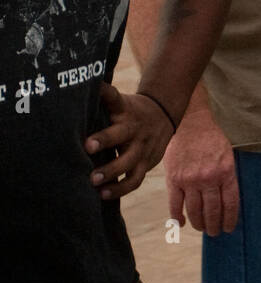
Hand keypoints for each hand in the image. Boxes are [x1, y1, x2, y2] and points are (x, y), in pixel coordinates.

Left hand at [85, 83, 173, 199]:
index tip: (92, 97)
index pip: (114, 99)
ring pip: (129, 162)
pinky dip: (120, 189)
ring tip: (93, 182)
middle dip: (105, 140)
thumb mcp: (120, 101)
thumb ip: (102, 98)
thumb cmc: (130, 110)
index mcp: (124, 110)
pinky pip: (134, 180)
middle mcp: (134, 127)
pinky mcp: (146, 164)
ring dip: (112, 172)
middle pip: (121, 133)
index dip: (104, 96)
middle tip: (86, 147)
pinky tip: (103, 194)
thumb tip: (75, 88)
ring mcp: (142, 147)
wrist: (163, 116)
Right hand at [164, 110, 238, 236]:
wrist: (191, 123)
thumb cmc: (212, 139)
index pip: (230, 204)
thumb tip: (227, 202)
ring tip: (202, 228)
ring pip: (194, 211)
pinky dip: (178, 218)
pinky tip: (182, 224)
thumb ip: (227, 177)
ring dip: (199, 224)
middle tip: (214, 232)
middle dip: (214, 225)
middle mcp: (209, 178)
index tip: (228, 228)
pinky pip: (175, 205)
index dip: (230, 220)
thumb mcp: (228, 156)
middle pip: (212, 211)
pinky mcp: (174, 179)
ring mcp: (190, 180)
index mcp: (226, 172)